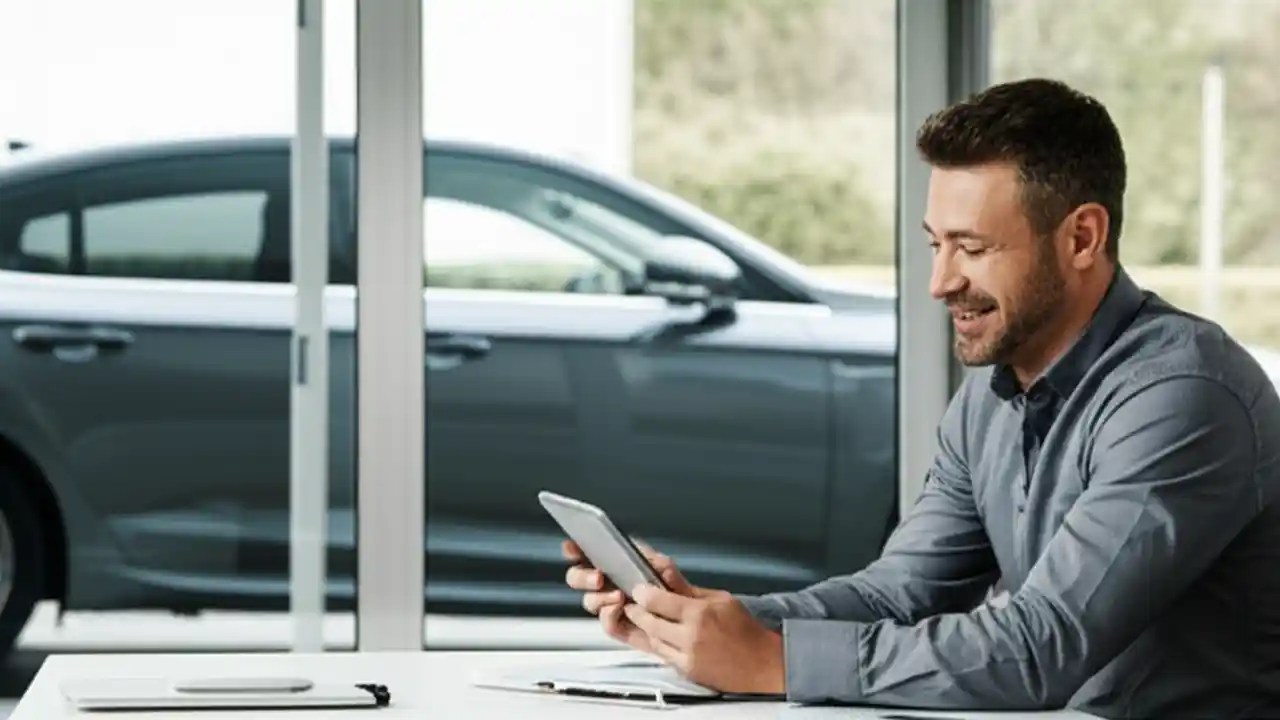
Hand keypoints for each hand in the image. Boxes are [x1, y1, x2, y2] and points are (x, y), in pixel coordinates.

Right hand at [561, 539, 695, 653]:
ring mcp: (611, 607)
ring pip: (591, 602)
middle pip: (578, 579)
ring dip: (599, 597)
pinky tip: (620, 608)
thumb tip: (639, 552)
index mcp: (613, 564)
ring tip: (617, 595)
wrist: (694, 622)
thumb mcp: (669, 570)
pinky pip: (607, 624)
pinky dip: (609, 616)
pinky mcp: (622, 628)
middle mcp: (607, 585)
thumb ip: (655, 561)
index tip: (571, 547)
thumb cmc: (678, 591)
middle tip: (598, 576)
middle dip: (583, 577)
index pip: (586, 554)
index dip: (574, 550)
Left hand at [623, 584, 784, 694]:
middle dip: (636, 610)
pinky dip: (655, 643)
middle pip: (649, 621)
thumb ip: (689, 589)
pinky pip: (661, 655)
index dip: (642, 593)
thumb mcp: (720, 599)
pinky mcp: (685, 671)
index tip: (639, 588)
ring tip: (642, 617)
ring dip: (643, 627)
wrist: (760, 664)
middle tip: (633, 602)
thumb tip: (665, 576)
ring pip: (651, 640)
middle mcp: (689, 636)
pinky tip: (655, 635)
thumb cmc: (744, 628)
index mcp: (699, 613)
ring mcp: (686, 657)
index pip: (657, 601)